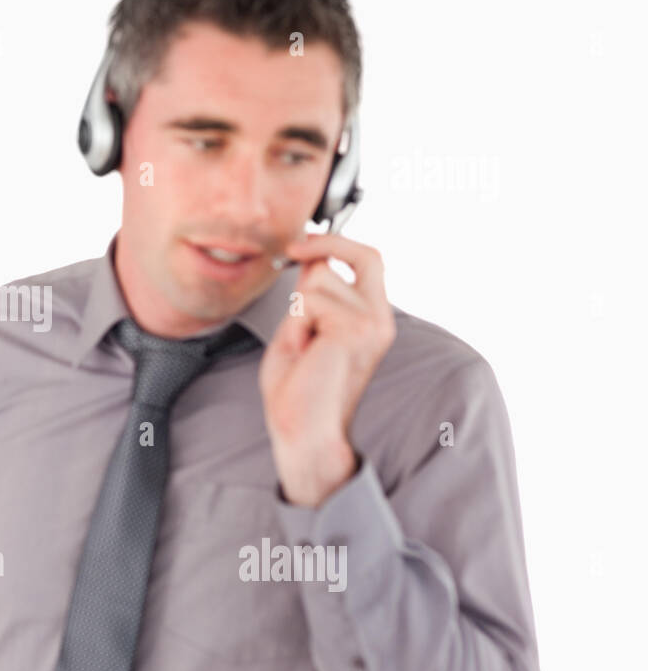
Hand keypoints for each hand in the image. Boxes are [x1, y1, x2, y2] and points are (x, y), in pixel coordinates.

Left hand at [258, 232, 395, 506]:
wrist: (302, 428)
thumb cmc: (297, 389)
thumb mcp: (301, 328)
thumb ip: (311, 294)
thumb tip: (313, 258)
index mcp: (371, 318)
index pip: (369, 259)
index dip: (336, 242)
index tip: (301, 242)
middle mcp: (379, 318)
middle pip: (356, 255)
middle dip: (320, 250)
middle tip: (291, 255)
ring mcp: (371, 323)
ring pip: (319, 278)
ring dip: (298, 309)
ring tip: (304, 346)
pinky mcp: (355, 329)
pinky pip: (309, 300)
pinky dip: (297, 323)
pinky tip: (306, 352)